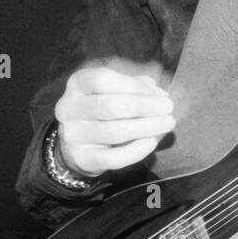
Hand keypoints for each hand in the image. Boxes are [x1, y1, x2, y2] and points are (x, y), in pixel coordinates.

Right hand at [53, 66, 175, 176]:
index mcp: (77, 83)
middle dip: (144, 107)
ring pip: (112, 132)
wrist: (80, 141)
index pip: (103, 79)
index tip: (161, 94)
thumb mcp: (118, 88)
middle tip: (169, 109)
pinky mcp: (81, 158)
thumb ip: (137, 86)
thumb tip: (159, 93)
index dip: (134, 86)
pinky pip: (112, 158)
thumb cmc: (106, 107)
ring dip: (146, 127)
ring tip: (167, 123)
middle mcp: (68, 107)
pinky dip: (136, 150)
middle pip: (109, 106)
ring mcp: (72, 135)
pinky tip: (152, 142)